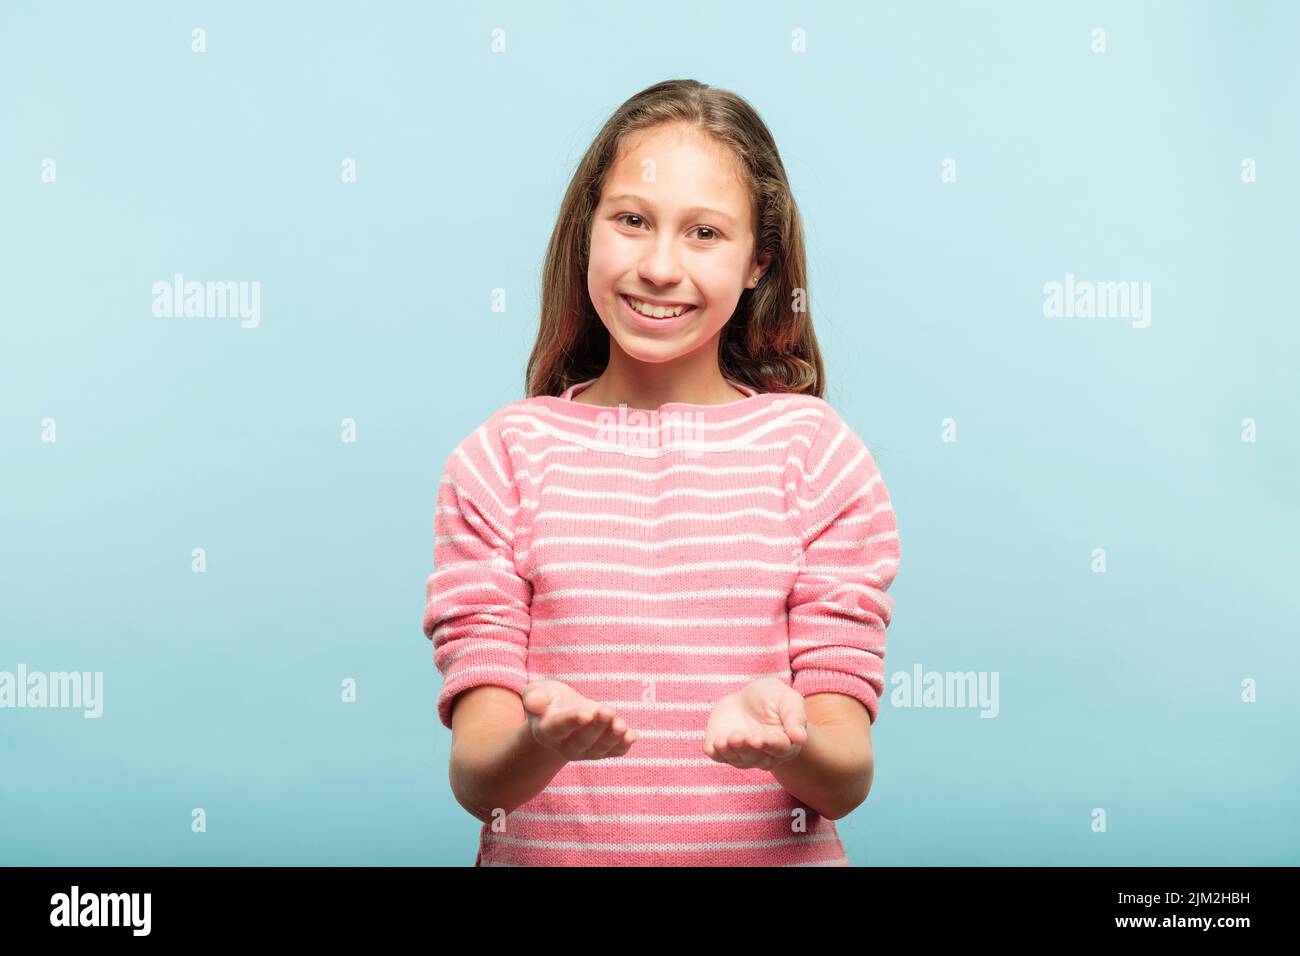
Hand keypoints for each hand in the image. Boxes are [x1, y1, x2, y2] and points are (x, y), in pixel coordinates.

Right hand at [521, 680, 637, 760]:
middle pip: (582, 741)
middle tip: (607, 712)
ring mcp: (585, 751)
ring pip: (600, 749)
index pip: (559, 727)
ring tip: (621, 725)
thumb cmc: (548, 700)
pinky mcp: (602, 750)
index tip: (586, 713)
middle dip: (596, 727)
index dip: (572, 721)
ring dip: (612, 737)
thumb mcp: (537, 691)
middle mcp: (566, 745)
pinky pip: (614, 752)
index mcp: (548, 730)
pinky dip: (623, 746)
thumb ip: (534, 696)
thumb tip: (534, 704)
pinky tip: (631, 736)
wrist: (561, 715)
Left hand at [704, 677, 807, 770]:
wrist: (748, 699)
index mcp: (784, 743)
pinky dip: (715, 753)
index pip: (779, 748)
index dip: (768, 744)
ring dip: (730, 751)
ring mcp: (742, 754)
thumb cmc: (773, 698)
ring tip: (723, 740)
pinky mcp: (723, 749)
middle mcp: (763, 754)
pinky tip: (711, 746)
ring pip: (737, 759)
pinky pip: (719, 756)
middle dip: (746, 748)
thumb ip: (795, 717)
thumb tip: (800, 738)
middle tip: (738, 737)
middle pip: (756, 757)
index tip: (758, 738)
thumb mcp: (788, 700)